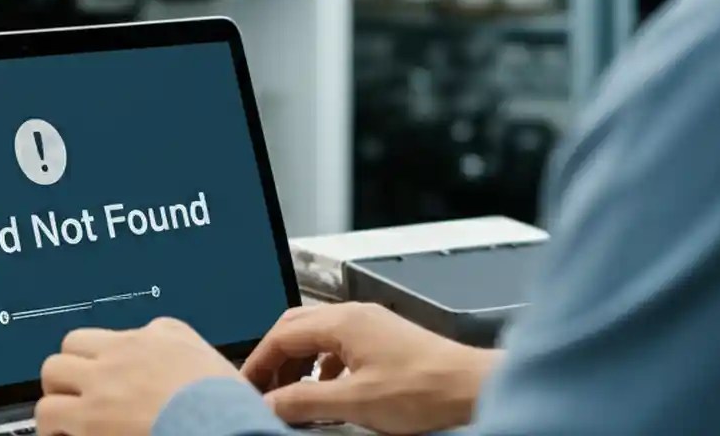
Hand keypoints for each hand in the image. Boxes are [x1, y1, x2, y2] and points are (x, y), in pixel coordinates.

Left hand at [36, 317, 240, 435]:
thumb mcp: (201, 352)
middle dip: (65, 377)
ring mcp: (100, 391)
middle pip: (63, 355)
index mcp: (143, 341)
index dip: (87, 360)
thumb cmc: (222, 402)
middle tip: (76, 399)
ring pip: (49, 384)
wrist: (222, 428)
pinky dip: (55, 431)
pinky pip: (50, 419)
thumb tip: (154, 335)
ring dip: (56, 405)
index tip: (92, 377)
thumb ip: (170, 338)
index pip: (90, 338)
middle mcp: (115, 360)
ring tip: (68, 425)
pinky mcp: (90, 423)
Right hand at [242, 303, 499, 434]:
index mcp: (342, 322)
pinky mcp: (385, 340)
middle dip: (275, 360)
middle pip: (296, 329)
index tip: (247, 387)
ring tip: (291, 395)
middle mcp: (354, 316)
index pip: (281, 335)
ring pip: (318, 337)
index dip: (258, 362)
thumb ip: (304, 401)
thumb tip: (270, 403)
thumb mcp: (354, 402)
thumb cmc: (424, 389)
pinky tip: (327, 391)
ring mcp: (371, 325)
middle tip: (263, 390)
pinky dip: (322, 366)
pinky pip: (340, 346)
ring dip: (298, 364)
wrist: (473, 388)